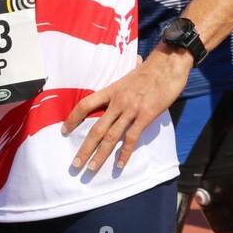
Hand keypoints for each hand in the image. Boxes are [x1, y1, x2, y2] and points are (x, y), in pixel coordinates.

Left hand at [62, 47, 190, 171]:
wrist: (168, 63)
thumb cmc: (152, 67)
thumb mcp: (130, 73)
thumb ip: (125, 80)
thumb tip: (130, 69)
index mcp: (112, 90)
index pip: (85, 105)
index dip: (72, 118)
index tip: (64, 130)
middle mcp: (118, 102)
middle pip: (96, 128)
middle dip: (84, 148)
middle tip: (75, 164)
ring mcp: (131, 110)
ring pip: (111, 137)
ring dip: (100, 155)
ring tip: (91, 169)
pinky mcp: (146, 115)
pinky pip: (132, 138)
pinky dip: (125, 153)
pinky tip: (120, 165)